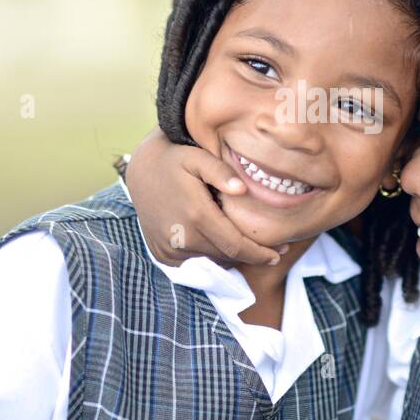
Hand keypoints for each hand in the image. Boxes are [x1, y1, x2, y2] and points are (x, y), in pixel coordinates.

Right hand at [125, 128, 284, 266]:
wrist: (140, 171)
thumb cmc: (175, 159)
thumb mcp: (198, 157)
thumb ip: (221, 171)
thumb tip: (242, 188)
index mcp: (196, 215)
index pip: (235, 246)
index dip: (259, 254)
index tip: (278, 255)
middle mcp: (181, 238)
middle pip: (227, 256)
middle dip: (251, 255)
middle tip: (273, 250)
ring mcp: (169, 249)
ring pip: (212, 261)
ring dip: (231, 257)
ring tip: (250, 246)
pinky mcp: (162, 254)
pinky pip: (195, 263)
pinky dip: (212, 257)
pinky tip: (222, 244)